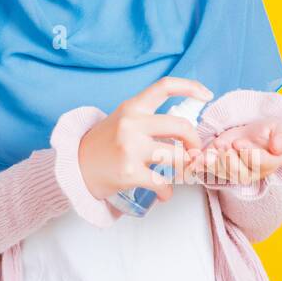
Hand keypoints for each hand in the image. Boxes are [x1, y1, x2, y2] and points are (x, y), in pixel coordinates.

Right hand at [77, 77, 212, 202]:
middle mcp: (132, 123)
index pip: (164, 87)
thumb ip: (149, 120)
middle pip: (181, 126)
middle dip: (195, 142)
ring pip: (177, 157)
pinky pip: (163, 183)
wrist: (75, 166)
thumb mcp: (122, 121)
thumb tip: (186, 132)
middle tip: (194, 152)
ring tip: (179, 175)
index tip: (206, 95)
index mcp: (132, 107)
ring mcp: (130, 148)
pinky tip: (163, 193)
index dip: (190, 87)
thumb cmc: (104, 145)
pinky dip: (167, 192)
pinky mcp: (130, 172)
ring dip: (185, 169)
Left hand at [182, 117, 281, 187]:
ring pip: (223, 172)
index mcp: (270, 163)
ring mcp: (234, 171)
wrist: (255, 134)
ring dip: (215, 161)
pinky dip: (200, 164)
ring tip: (212, 148)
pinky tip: (195, 158)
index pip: (259, 164)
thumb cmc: (270, 133)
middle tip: (224, 146)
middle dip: (229, 159)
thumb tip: (279, 147)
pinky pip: (208, 169)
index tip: (238, 144)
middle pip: (239, 172)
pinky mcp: (218, 167)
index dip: (248, 155)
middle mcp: (252, 172)